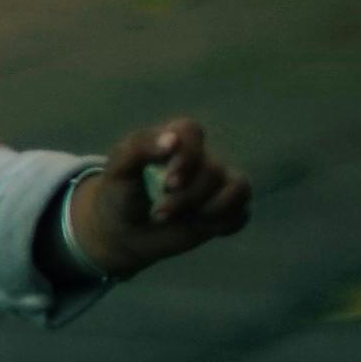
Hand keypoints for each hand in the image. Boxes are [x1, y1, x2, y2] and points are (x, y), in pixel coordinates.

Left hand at [70, 119, 250, 279]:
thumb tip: (172, 140)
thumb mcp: (118, 168)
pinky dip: (223, 223)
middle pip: (213, 169)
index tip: (168, 181)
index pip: (192, 132)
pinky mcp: (227, 210)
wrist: (126, 229)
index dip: (186, 155)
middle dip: (186, 197)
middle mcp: (203, 158)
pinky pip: (242, 213)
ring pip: (237, 188)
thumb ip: (140, 147)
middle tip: (158, 213)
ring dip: (209, 209)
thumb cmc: (121, 192)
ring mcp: (218, 184)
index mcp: (175, 139)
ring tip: (182, 219)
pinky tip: (199, 226)